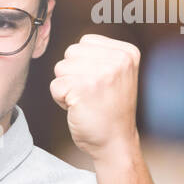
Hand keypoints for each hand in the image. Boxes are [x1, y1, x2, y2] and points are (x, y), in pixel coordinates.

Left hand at [50, 33, 140, 160]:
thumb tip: (72, 44)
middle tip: (90, 94)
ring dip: (66, 86)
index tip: (99, 83)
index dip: (83, 64)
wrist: (115, 142)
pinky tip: (78, 108)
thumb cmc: (110, 109)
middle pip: (70, 53)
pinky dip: (60, 99)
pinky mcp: (84, 88)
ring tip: (85, 100)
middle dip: (72, 74)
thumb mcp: (116, 73)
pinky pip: (55, 85)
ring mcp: (102, 73)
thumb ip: (100, 54)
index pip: (85, 42)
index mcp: (127, 52)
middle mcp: (118, 60)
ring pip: (60, 68)